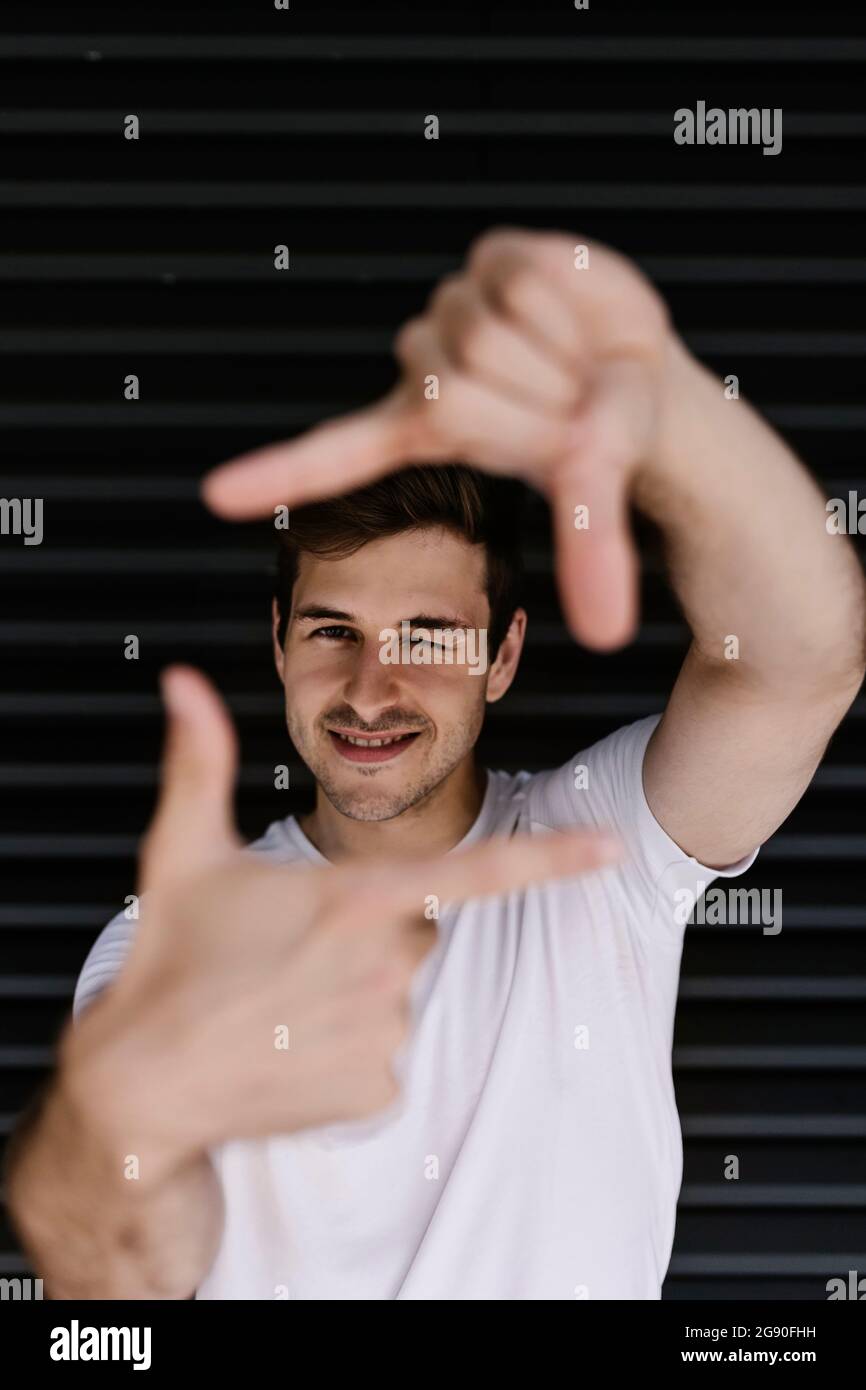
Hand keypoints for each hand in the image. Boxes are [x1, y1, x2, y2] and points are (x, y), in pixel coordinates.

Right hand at [61, 666, 621, 1185]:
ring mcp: (384, 1032)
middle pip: (416, 929)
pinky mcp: (377, 1089)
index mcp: (355, 898)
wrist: (143, 1085)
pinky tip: (292, 1046)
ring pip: (397, 992)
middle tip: (295, 946)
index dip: (552, 857)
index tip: (611, 846)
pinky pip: (385, 1054)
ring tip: (283, 1000)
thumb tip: (180, 681)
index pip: (477, 869)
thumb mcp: (179, 852)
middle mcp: (383, 965)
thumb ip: (198, 760)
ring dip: (355, 992)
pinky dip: (347, 1049)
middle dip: (370, 930)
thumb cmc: (167, 959)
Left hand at [201, 228, 671, 647]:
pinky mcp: (488, 258)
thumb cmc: (600, 433)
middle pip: (450, 393)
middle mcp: (425, 371)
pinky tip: (573, 317)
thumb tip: (607, 636)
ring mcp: (453, 312)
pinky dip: (563, 308)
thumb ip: (590, 553)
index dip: (278, 473)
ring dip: (552, 363)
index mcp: (423, 432)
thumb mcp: (591, 490)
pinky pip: (515, 283)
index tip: (215, 496)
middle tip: (565, 413)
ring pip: (483, 339)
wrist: (644, 369)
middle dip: (529, 413)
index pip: (333, 455)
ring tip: (572, 366)